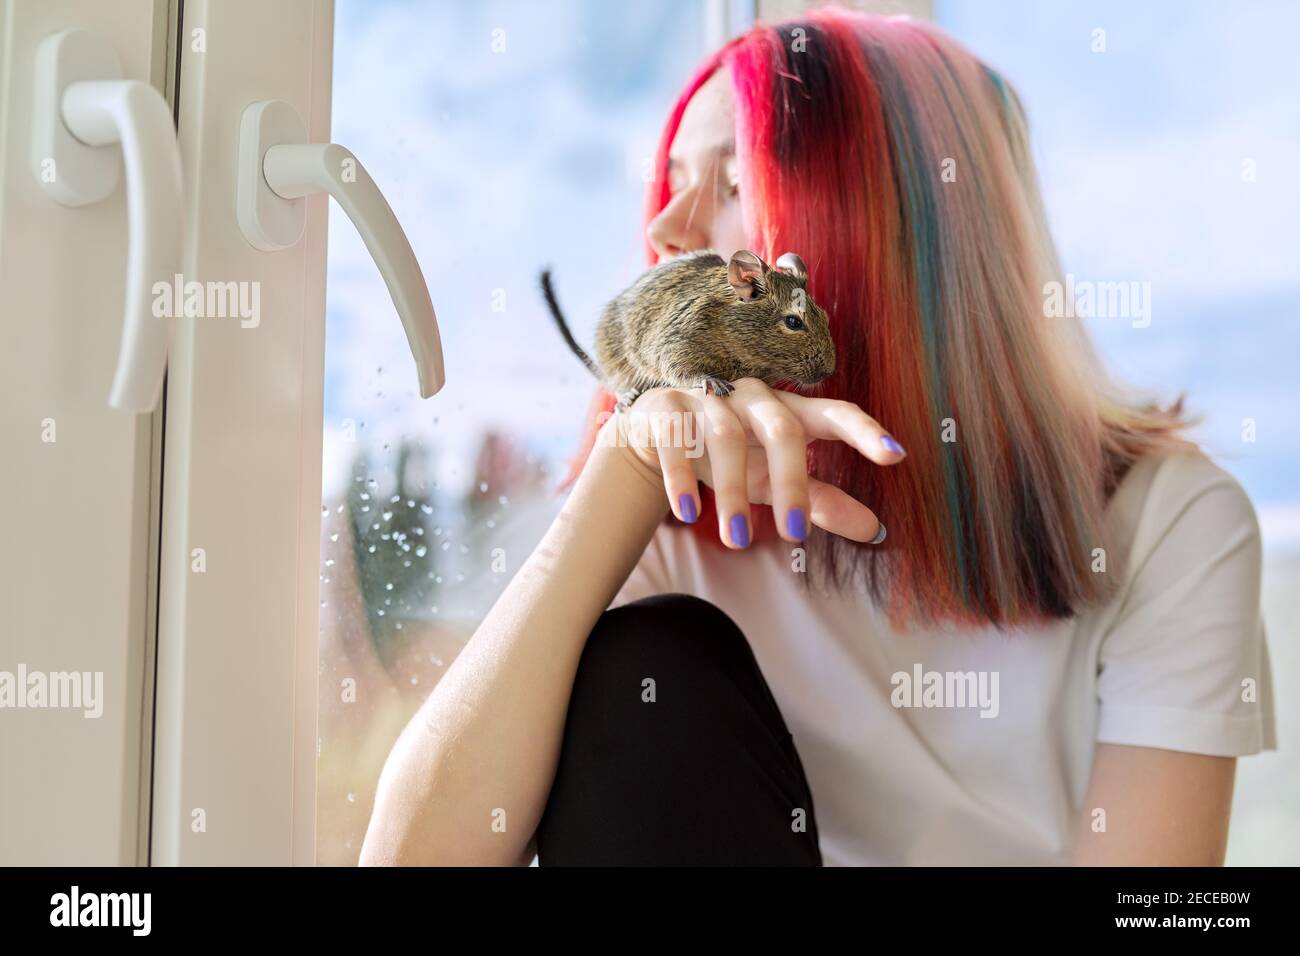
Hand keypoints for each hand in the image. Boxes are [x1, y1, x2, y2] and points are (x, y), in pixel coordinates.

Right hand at [601, 377, 904, 547]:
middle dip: (791, 483)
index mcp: (790, 410)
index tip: (895, 456)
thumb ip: (824, 500)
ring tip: (738, 539)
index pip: (835, 413)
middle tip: (795, 536)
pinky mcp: (667, 408)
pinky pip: (675, 439)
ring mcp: (709, 399)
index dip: (865, 431)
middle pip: (781, 429)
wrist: (656, 434)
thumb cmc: (732, 454)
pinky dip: (680, 477)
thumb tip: (876, 532)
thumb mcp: (776, 478)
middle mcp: (754, 398)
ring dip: (732, 492)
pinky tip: (686, 512)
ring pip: (726, 438)